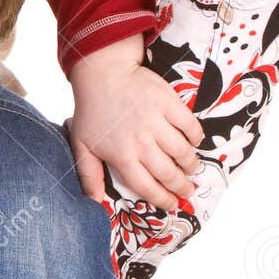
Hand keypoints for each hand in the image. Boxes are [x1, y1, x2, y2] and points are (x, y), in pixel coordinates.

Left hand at [66, 38, 205, 211]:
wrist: (103, 73)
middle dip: (181, 187)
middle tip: (187, 191)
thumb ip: (89, 175)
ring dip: (190, 164)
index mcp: (121, 156)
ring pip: (182, 152)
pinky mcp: (168, 103)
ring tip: (191, 168)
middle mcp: (141, 142)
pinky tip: (194, 141)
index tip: (172, 205)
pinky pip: (190, 125)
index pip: (146, 186)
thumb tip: (94, 202)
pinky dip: (195, 136)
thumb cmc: (91, 110)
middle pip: (168, 173)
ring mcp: (156, 122)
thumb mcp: (82, 145)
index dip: (162, 199)